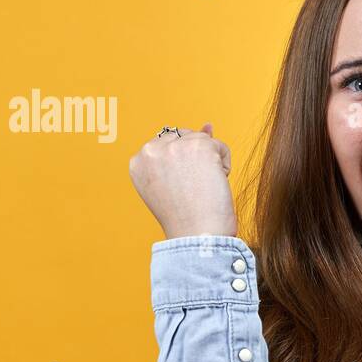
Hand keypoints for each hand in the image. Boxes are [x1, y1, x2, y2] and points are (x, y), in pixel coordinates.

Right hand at [128, 123, 238, 238]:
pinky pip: (220, 146)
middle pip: (185, 139)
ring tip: (201, 190)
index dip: (182, 165)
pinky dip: (224, 167)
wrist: (197, 236)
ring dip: (210, 165)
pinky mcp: (198, 145)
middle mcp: (150, 150)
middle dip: (196, 161)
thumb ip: (181, 154)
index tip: (181, 189)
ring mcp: (174, 146)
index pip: (167, 146)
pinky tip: (213, 186)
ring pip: (203, 142)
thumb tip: (208, 125)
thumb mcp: (172, 185)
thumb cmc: (187, 219)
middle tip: (192, 192)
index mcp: (137, 162)